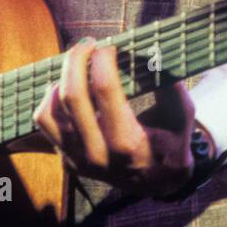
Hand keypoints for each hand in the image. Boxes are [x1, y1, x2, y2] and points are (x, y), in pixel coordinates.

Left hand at [31, 38, 198, 198]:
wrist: (159, 184)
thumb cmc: (172, 143)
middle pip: (72, 95)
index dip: (103, 59)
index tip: (110, 45)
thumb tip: (150, 53)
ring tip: (79, 63)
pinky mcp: (68, 160)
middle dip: (77, 59)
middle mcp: (98, 156)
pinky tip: (66, 86)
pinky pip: (44, 123)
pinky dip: (51, 99)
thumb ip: (169, 86)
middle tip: (88, 43)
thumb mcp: (181, 117)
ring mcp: (79, 160)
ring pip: (51, 110)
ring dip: (62, 77)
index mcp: (128, 144)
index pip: (104, 89)